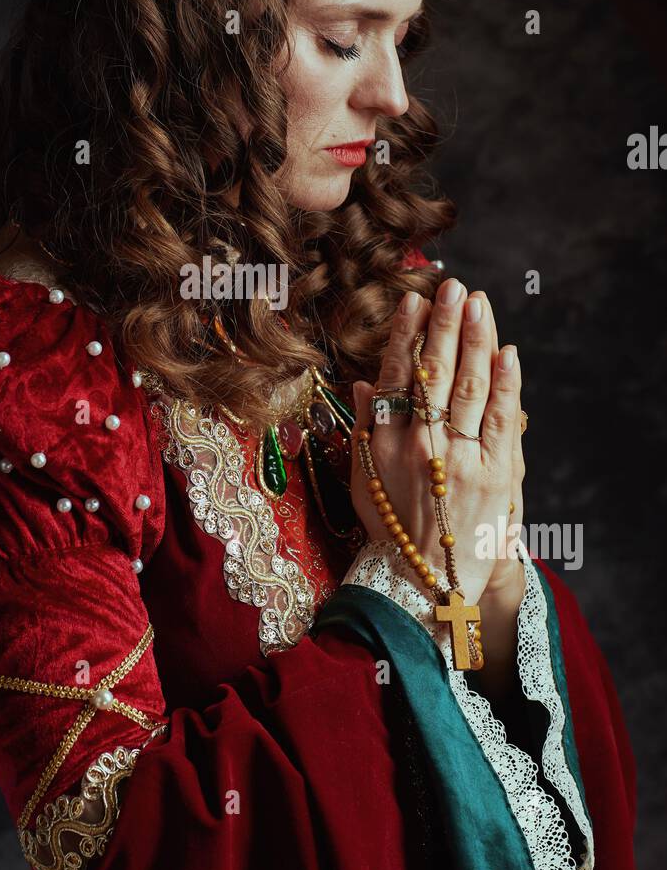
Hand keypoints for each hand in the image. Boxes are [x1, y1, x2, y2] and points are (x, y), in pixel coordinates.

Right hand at [350, 280, 523, 607]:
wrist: (428, 582)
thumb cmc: (391, 528)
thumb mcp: (364, 478)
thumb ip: (365, 428)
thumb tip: (362, 383)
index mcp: (388, 443)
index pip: (397, 376)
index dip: (405, 335)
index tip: (413, 300)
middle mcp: (424, 445)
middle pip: (437, 371)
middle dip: (445, 324)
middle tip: (452, 286)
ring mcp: (464, 457)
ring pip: (472, 387)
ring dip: (476, 340)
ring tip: (478, 303)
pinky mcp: (498, 473)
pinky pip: (504, 419)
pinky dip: (507, 383)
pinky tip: (506, 351)